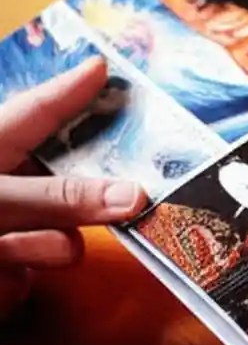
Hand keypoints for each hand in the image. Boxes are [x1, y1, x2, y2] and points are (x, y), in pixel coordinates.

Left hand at [0, 58, 145, 317]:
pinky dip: (16, 278)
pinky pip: (39, 271)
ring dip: (39, 246)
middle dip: (82, 191)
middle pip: (64, 178)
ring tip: (5, 252)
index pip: (39, 111)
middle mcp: (2, 185)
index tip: (102, 65)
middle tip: (135, 184)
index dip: (72, 90)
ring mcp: (6, 233)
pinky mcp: (6, 276)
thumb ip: (60, 198)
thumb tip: (138, 194)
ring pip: (61, 236)